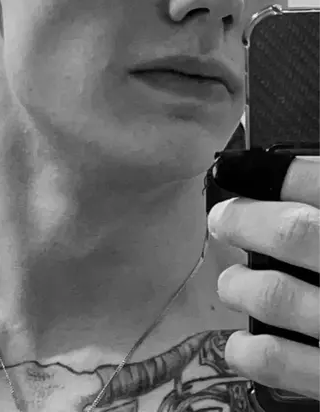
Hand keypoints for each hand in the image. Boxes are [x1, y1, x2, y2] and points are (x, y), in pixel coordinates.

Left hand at [207, 157, 319, 400]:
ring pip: (281, 295)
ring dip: (244, 285)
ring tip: (232, 282)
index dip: (273, 172)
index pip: (319, 180)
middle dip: (246, 221)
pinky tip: (240, 346)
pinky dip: (254, 352)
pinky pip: (287, 363)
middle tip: (222, 220)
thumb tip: (300, 178)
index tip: (234, 169)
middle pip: (295, 232)